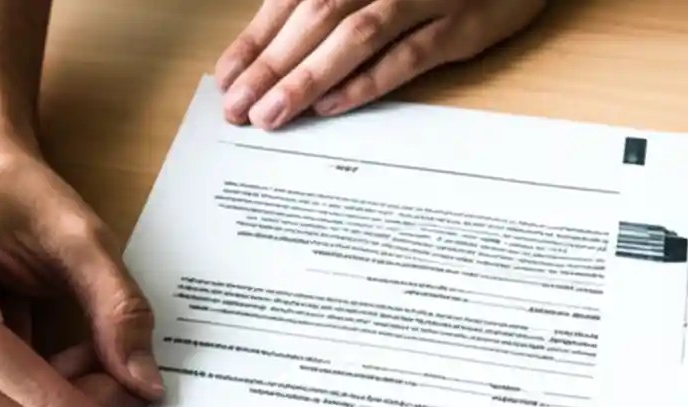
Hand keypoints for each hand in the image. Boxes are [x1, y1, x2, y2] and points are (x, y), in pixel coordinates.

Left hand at [215, 0, 546, 129]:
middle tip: (238, 108)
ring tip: (273, 114)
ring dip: (308, 77)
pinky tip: (333, 105)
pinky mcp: (460, 26)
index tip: (227, 78)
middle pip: (316, 17)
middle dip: (271, 66)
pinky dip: (368, 80)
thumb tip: (277, 43)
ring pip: (355, 37)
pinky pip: (408, 57)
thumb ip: (334, 2)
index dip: (256, 40)